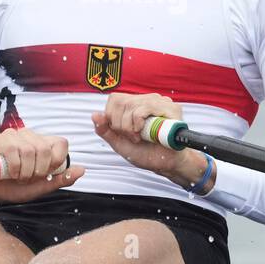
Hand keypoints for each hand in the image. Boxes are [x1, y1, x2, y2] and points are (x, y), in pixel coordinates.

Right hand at [0, 128, 83, 207]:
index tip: (44, 174)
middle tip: (27, 178)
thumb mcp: (41, 187)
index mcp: (43, 144)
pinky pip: (10, 147)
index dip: (55, 162)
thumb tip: (82, 170)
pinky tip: (8, 172)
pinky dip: (12, 165)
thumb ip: (60, 179)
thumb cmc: (13, 187)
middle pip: (44, 148)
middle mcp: (29, 135)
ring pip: (28, 148)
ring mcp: (12, 135)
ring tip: (17, 176)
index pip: (61, 143)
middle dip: (37, 171)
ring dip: (23, 170)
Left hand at [91, 93, 208, 190]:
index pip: (114, 99)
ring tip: (140, 137)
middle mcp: (147, 99)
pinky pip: (144, 108)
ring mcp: (159, 101)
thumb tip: (94, 115)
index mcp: (134, 105)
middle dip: (121, 126)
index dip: (113, 118)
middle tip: (133, 137)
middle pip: (120, 102)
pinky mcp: (170, 108)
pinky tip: (147, 133)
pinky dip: (139, 123)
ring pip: (131, 104)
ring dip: (131, 127)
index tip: (123, 133)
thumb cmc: (145, 153)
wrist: (164, 164)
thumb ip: (105, 130)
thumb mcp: (119, 142)